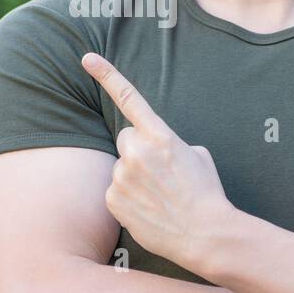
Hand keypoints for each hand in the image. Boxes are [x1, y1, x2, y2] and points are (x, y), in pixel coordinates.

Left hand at [81, 51, 235, 269]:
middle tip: (160, 173)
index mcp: (161, 135)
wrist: (204, 234)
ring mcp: (122, 175)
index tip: (87, 58)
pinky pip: (115, 191)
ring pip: (121, 167)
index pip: (129, 98)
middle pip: (126, 139)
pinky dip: (128, 198)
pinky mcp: (112, 199)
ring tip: (158, 196)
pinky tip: (148, 209)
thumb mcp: (197, 156)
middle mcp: (137, 151)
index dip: (107, 75)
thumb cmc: (206, 193)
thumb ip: (169, 144)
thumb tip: (155, 151)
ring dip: (134, 177)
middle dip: (138, 150)